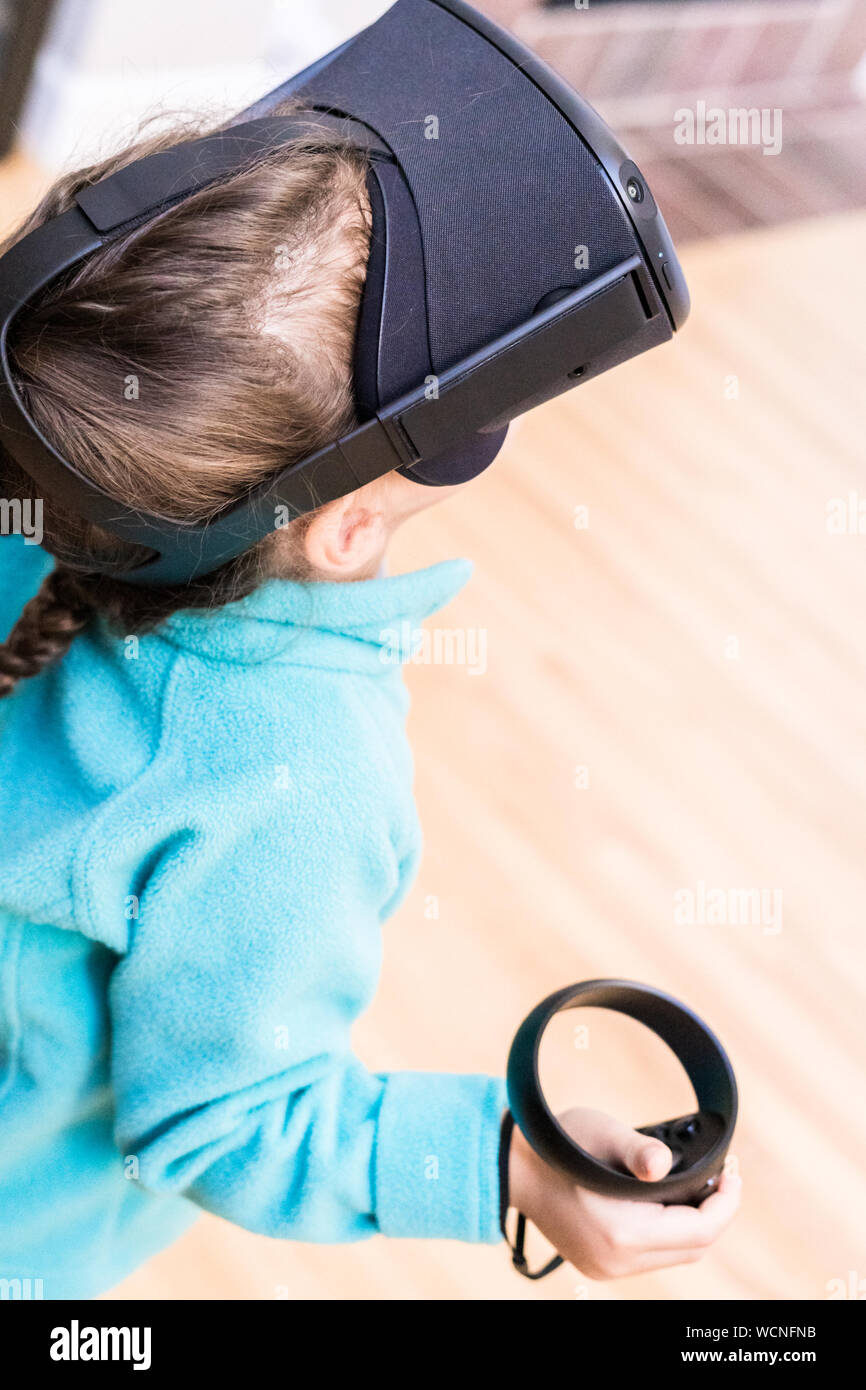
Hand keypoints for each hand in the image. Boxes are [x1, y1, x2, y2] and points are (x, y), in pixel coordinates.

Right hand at [507, 1106, 740, 1279]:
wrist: (513, 1168)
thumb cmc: (558, 1144)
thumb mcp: (601, 1134)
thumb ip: (638, 1149)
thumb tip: (662, 1163)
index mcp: (621, 1233)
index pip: (699, 1232)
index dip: (726, 1204)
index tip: (733, 1174)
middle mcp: (617, 1261)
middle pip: (692, 1249)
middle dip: (713, 1213)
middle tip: (720, 1176)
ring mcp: (607, 1268)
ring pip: (675, 1255)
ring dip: (692, 1224)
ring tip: (697, 1185)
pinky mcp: (600, 1266)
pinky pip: (652, 1256)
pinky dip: (668, 1230)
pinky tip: (666, 1202)